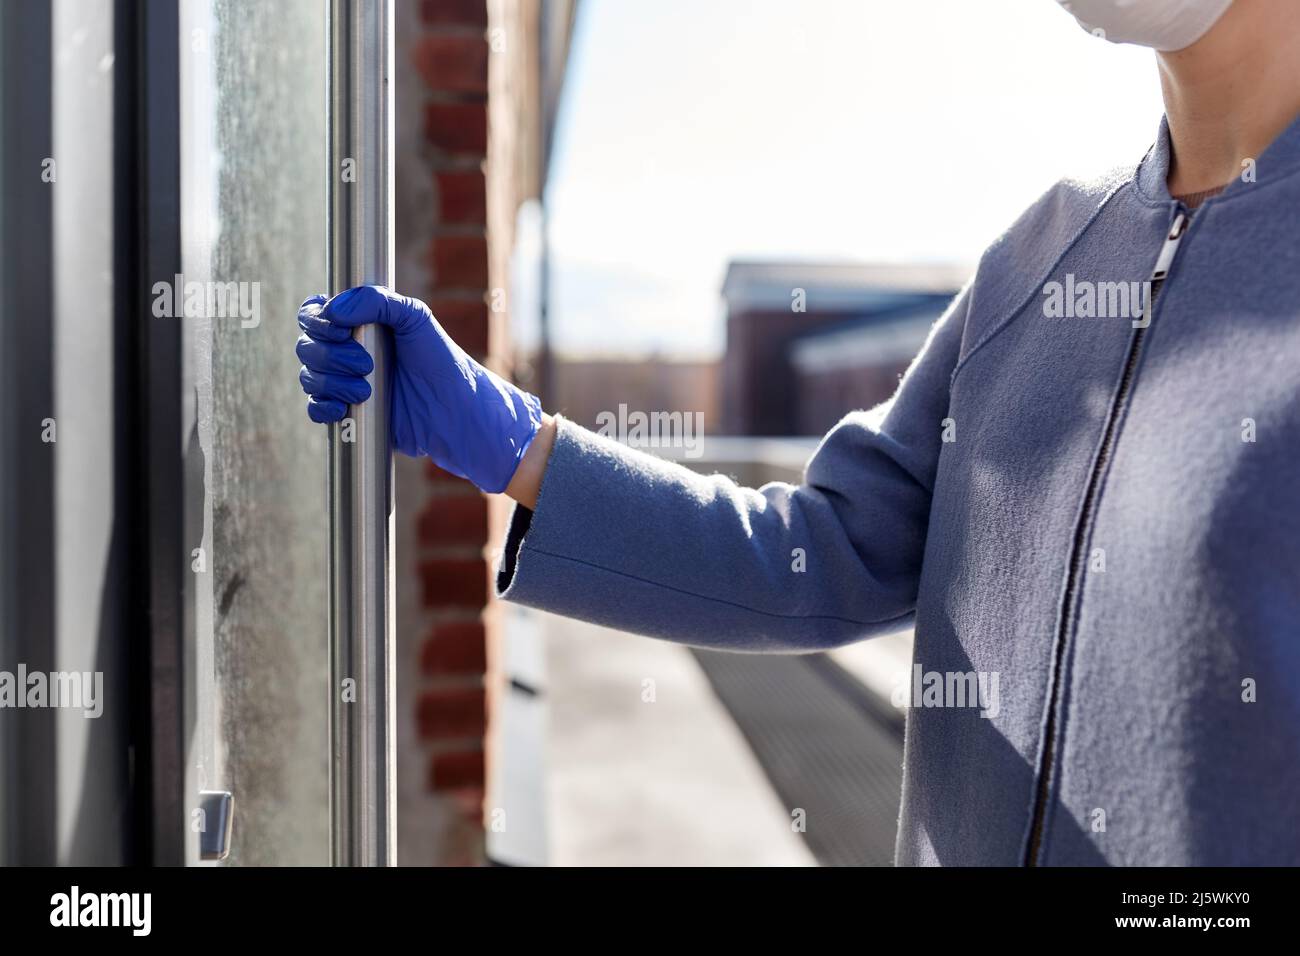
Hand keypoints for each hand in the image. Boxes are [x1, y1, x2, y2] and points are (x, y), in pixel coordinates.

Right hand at [296, 285, 542, 493]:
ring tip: (366, 389)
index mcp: (358, 324)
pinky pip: (315, 408)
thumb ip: (377, 300)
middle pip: (307, 346)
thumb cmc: (440, 359)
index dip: (316, 319)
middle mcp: (346, 351)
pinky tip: (344, 407)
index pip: (314, 313)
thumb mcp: (416, 317)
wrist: (455, 409)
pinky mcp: (349, 413)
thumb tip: (334, 309)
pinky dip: (322, 407)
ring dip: (331, 382)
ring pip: (309, 376)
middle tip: (365, 364)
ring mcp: (345, 382)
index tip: (340, 328)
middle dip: (330, 355)